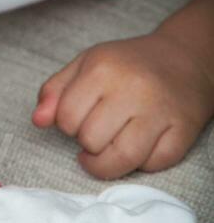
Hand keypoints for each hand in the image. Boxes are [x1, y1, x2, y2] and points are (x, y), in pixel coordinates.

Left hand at [31, 31, 213, 178]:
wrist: (183, 58)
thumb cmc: (127, 63)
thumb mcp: (85, 64)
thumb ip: (55, 91)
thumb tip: (38, 121)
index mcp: (103, 69)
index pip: (66, 118)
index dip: (66, 124)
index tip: (76, 119)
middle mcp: (133, 89)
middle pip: (92, 140)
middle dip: (87, 143)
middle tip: (96, 131)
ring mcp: (160, 111)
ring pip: (122, 159)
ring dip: (107, 163)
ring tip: (103, 153)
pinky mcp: (183, 131)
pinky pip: (154, 165)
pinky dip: (141, 165)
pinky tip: (136, 149)